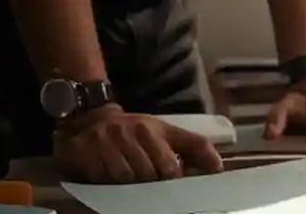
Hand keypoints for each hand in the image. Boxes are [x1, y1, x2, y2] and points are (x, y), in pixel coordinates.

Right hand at [53, 104, 222, 183]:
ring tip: (127, 177)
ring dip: (130, 185)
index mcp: (155, 129)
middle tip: (146, 179)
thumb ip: (194, 147)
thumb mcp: (165, 132)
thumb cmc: (134, 131)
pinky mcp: (87, 152)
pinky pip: (105, 179)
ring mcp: (110, 141)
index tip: (173, 180)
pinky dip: (109, 182)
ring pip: (129, 178)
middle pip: (152, 173)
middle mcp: (134, 132)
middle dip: (152, 181)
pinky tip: (109, 175)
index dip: (174, 177)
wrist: (89, 119)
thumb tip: (218, 168)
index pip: (173, 164)